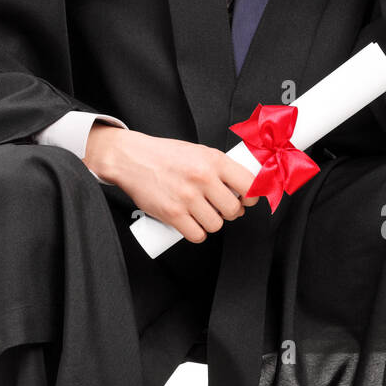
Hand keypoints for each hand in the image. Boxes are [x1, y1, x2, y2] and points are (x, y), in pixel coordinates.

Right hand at [84, 124, 259, 243]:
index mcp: (213, 160)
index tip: (249, 200)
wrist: (132, 158)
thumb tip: (244, 186)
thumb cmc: (165, 155)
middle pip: (234, 209)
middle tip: (221, 207)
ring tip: (202, 212)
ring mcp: (187, 197)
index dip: (253, 197)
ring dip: (212, 222)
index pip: (249, 184)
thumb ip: (220, 167)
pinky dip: (196, 232)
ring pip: (216, 224)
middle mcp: (202, 178)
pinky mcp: (173, 214)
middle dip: (230, 212)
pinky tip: (191, 222)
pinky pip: (197, 234)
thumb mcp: (198, 151)